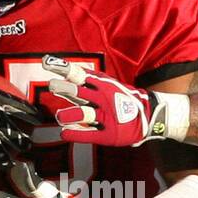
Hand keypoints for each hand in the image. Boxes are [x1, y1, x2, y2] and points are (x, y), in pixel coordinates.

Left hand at [47, 57, 169, 146]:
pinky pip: (90, 134)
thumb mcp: (110, 85)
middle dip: (64, 88)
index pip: (79, 74)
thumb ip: (90, 80)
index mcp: (102, 86)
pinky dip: (75, 134)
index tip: (47, 63)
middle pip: (80, 92)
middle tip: (52, 85)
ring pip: (84, 113)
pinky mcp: (108, 134)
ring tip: (60, 116)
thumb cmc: (124, 100)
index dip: (63, 69)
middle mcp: (103, 99)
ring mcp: (106, 117)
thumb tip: (68, 71)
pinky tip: (64, 133)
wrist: (149, 117)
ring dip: (69, 114)